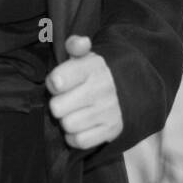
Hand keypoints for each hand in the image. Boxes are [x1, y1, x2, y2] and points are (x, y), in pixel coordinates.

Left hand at [46, 35, 122, 149]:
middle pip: (57, 107)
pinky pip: (79, 141)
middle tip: (67, 99)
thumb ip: (75, 45)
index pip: (57, 81)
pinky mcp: (111, 130)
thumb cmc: (94, 74)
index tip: (59, 83)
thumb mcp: (85, 56)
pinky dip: (76, 137)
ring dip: (67, 121)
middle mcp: (102, 89)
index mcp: (93, 67)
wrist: (128, 89)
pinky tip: (81, 126)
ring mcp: (108, 111)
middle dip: (58, 104)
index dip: (53, 83)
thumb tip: (81, 42)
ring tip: (75, 112)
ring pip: (67, 125)